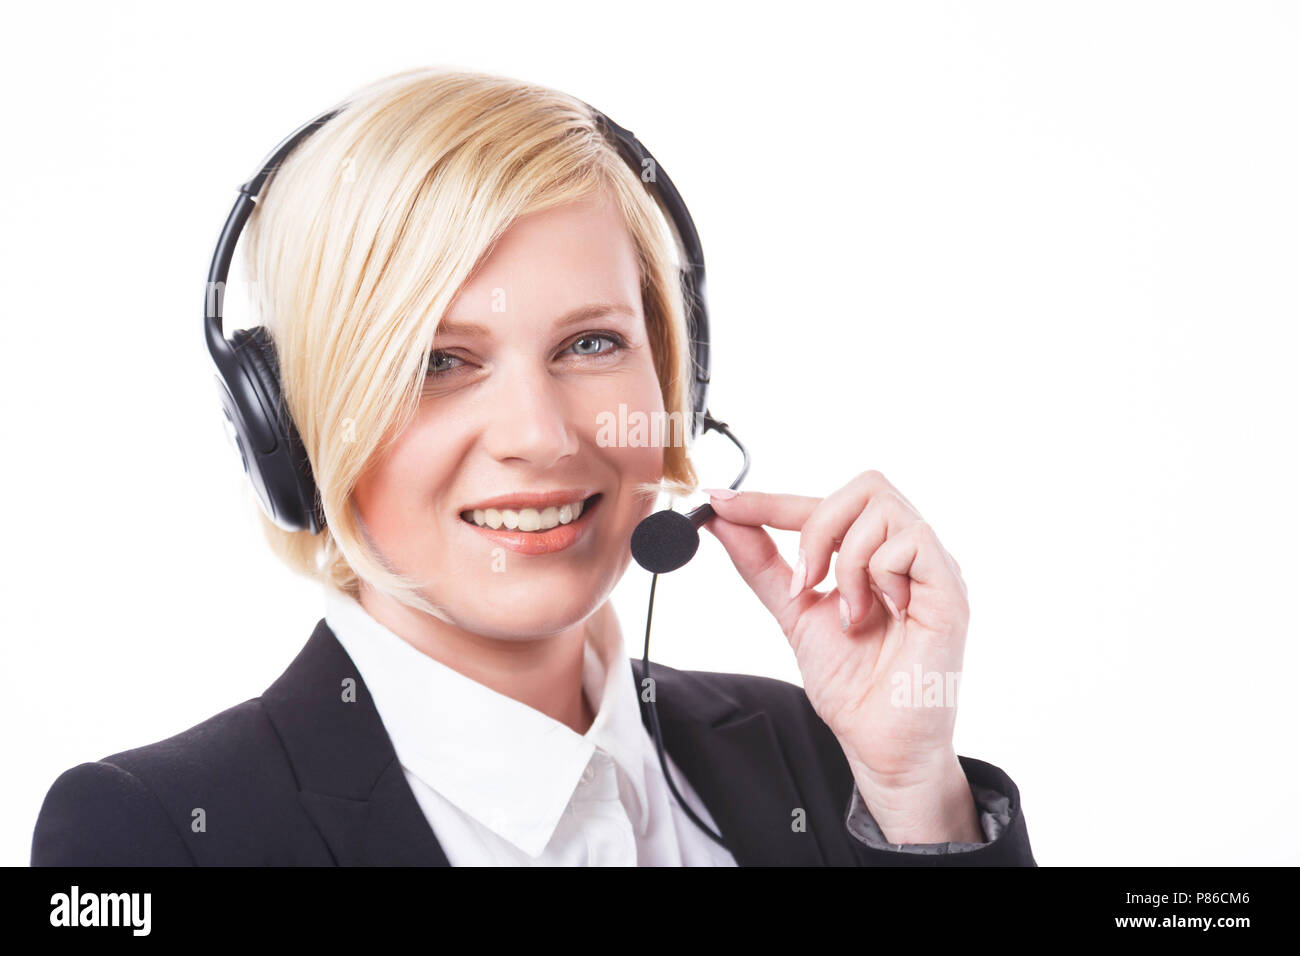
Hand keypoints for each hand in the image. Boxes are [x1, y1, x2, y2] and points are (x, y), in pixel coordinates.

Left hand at [700, 470, 981, 843]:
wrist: (878, 743)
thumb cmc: (852, 684)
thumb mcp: (794, 610)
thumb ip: (763, 563)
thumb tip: (723, 517)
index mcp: (876, 552)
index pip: (824, 502)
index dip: (770, 500)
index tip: (720, 502)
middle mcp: (909, 551)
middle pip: (864, 486)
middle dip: (818, 527)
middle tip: (805, 581)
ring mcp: (934, 567)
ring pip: (883, 510)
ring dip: (847, 563)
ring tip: (850, 614)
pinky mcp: (950, 589)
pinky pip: (912, 541)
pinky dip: (878, 575)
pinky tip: (880, 615)